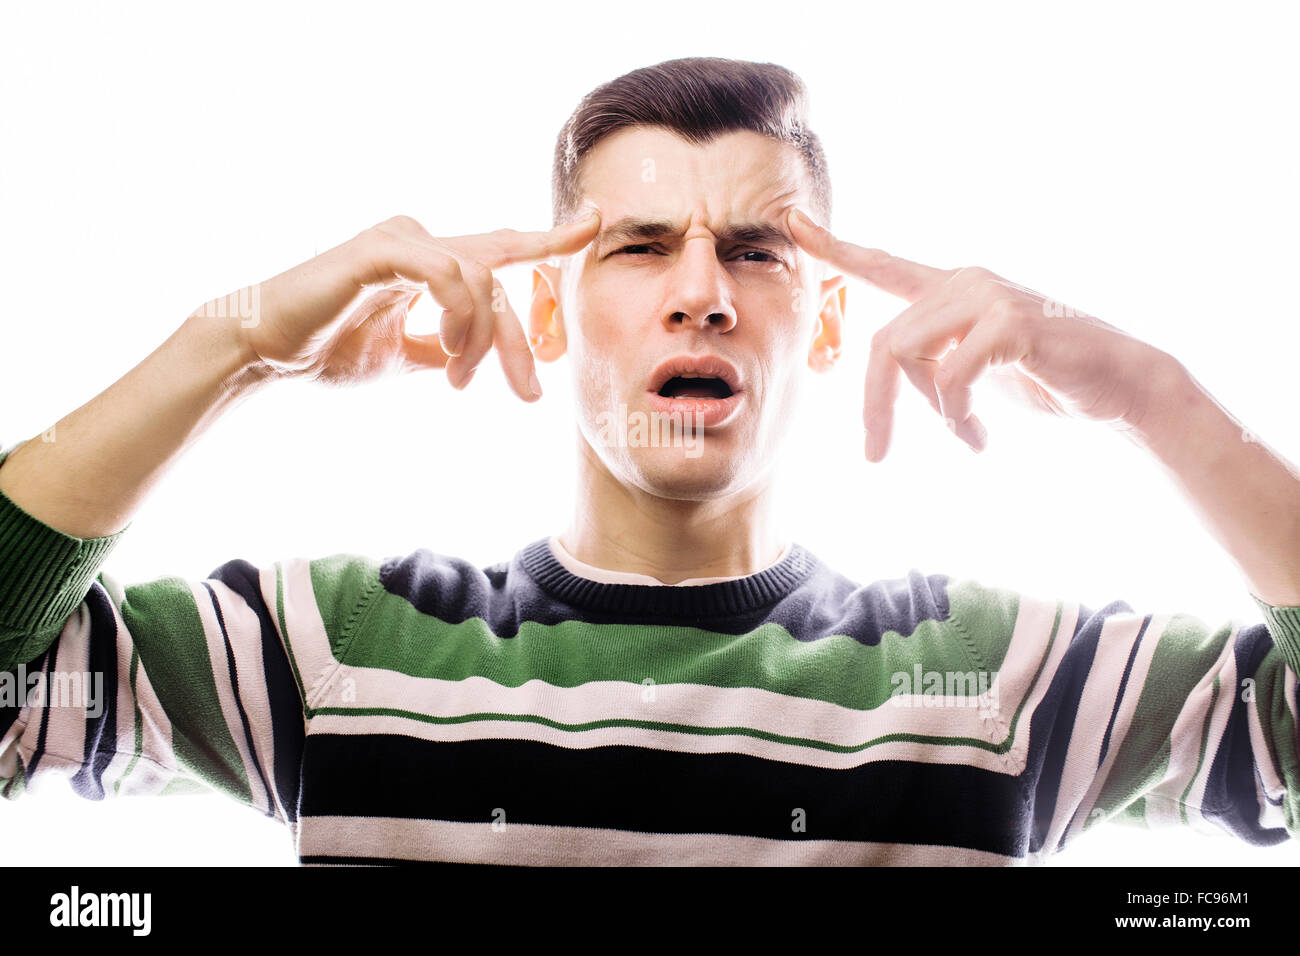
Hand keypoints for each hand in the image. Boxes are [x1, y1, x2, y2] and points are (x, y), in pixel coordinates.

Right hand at [202, 212, 599, 399]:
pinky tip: (446, 354)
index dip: (549, 237)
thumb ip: (442, 350)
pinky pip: (448, 273)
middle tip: (532, 392)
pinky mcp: (381, 249)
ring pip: (482, 279)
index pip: (502, 248)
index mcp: (430, 263)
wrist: (263, 352)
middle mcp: (422, 242)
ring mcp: (403, 240)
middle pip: (502, 275)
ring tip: (459, 380)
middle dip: (524, 338)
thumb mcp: (403, 358)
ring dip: (483, 340)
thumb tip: (470, 361)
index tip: (593, 225)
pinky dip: (459, 317)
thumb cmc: (328, 350)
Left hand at [787, 207, 1172, 460]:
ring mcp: (988, 296)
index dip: (834, 247)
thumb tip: (890, 378)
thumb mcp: (971, 369)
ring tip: (964, 436)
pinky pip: (950, 375)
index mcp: (950, 290)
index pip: (881, 264)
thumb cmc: (1043, 378)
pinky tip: (977, 437)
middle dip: (874, 407)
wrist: (1119, 385)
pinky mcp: (1011, 323)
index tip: (790, 221)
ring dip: (929, 414)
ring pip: (907, 356)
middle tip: (875, 453)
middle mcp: (963, 282)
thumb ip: (930, 361)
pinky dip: (955, 416)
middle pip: (883, 345)